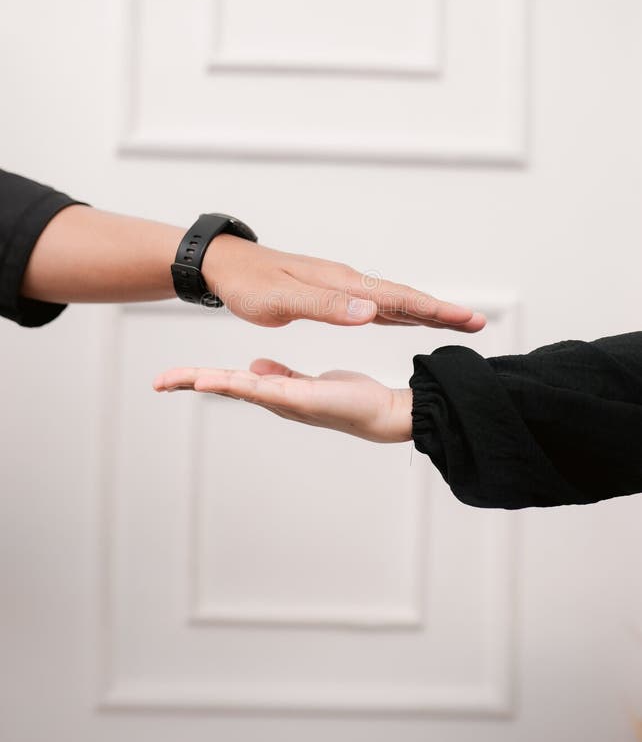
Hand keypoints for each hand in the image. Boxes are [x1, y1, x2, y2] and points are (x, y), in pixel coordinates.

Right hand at [153, 359, 411, 443]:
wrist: (382, 413)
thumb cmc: (351, 398)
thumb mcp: (310, 382)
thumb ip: (283, 376)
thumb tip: (256, 367)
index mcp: (276, 393)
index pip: (230, 382)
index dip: (199, 379)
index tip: (172, 377)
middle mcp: (276, 401)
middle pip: (224, 388)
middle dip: (190, 384)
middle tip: (157, 382)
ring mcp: (285, 402)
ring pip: (237, 389)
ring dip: (205, 383)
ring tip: (175, 380)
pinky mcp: (300, 399)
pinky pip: (263, 390)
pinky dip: (236, 385)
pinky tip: (217, 379)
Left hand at [203, 235, 485, 330]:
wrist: (226, 265)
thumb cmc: (249, 285)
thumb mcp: (282, 301)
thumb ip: (327, 306)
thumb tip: (372, 310)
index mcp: (342, 284)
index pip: (399, 299)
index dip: (435, 310)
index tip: (469, 319)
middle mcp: (348, 282)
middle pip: (405, 297)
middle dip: (441, 312)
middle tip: (477, 322)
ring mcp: (341, 286)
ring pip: (393, 301)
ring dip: (424, 312)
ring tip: (455, 321)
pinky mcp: (331, 293)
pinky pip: (374, 304)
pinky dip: (397, 313)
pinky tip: (406, 319)